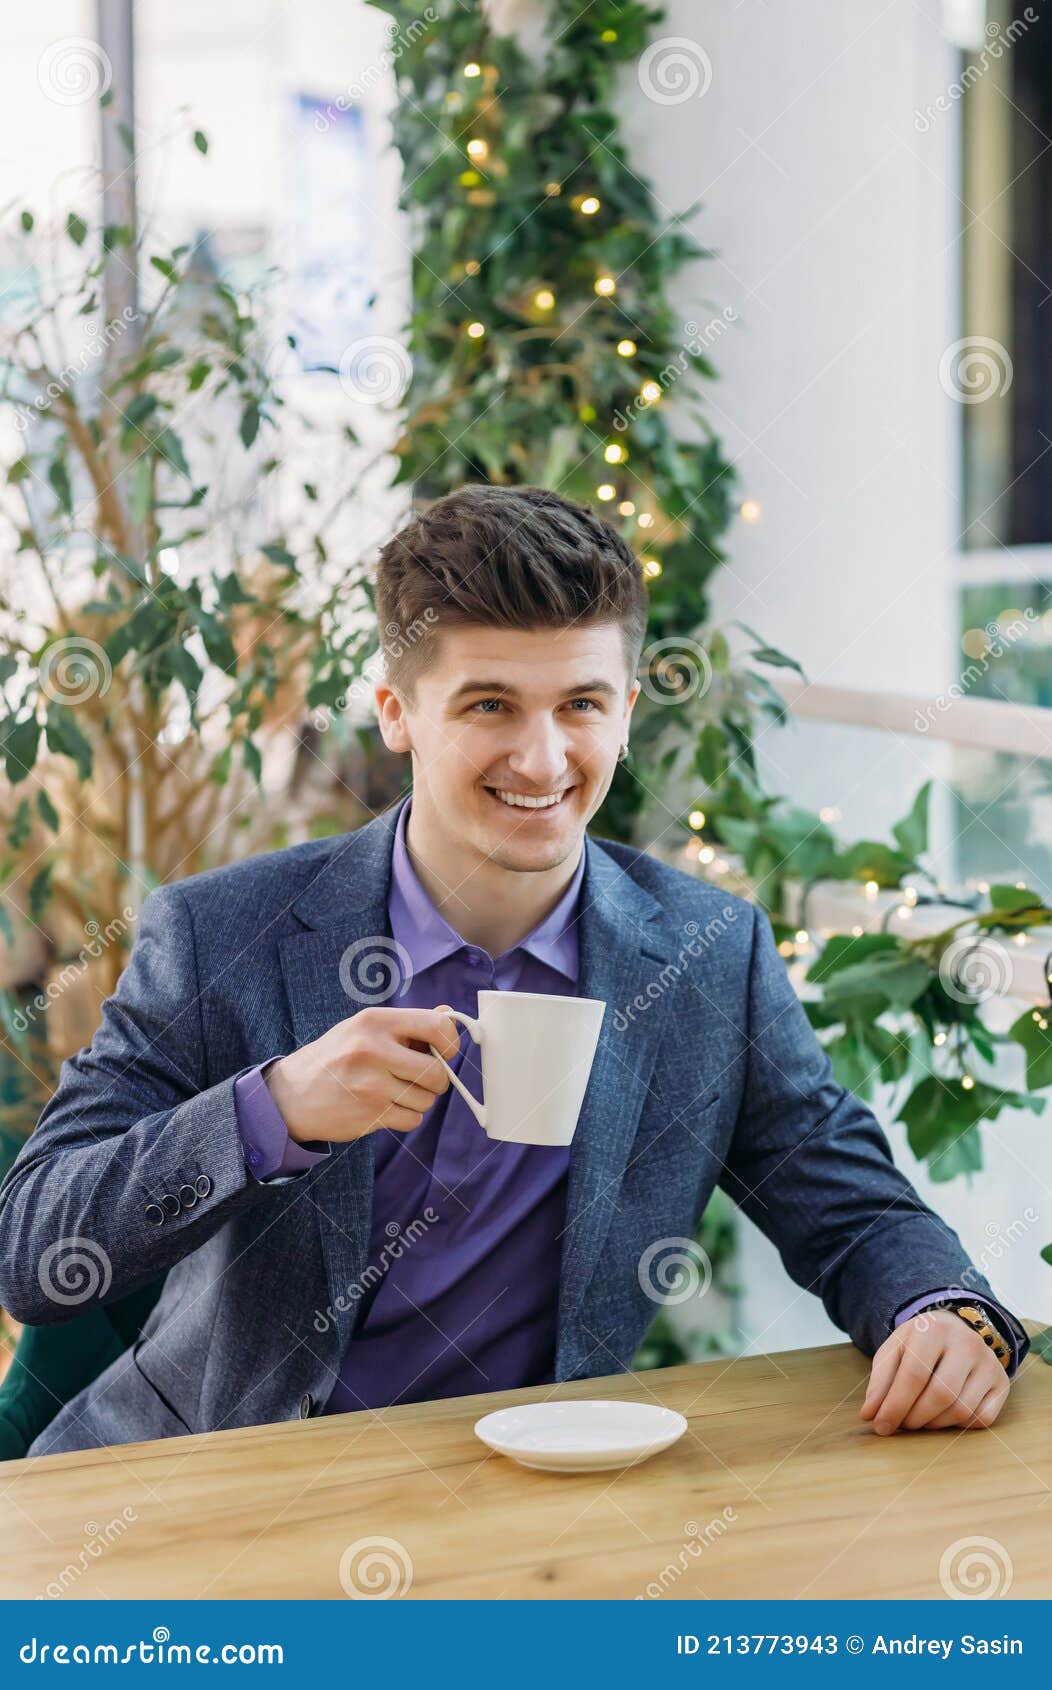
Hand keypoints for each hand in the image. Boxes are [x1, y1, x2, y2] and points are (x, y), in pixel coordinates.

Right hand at [264, 1003, 460, 1145]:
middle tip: (422, 1077)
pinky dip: (406, 1116)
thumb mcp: (364, 1029)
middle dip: (438, 1079)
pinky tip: (385, 1106)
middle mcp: (373, 1050)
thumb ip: (407, 1023)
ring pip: (427, 1099)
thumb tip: (447, 1014)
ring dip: (419, 1099)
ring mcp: (371, 1085)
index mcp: (374, 1021)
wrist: (291, 1096)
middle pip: (437, 1071)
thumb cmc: (335, 1057)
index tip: (444, 1051)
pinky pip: (413, 1119)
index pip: (436, 1026)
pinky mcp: (370, 1114)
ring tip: (395, 1091)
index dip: (450, 1042)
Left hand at [858, 1309, 1009, 1434]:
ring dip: (933, 1424)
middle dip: (914, 1418)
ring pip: (961, 1409)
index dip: (895, 1405)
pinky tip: (944, 1415)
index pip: (914, 1375)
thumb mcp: (894, 1351)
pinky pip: (981, 1418)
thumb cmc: (919, 1345)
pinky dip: (958, 1426)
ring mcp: (989, 1363)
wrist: (954, 1330)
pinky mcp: (1002, 1383)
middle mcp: (967, 1342)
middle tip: (901, 1424)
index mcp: (934, 1328)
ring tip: (919, 1419)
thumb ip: (880, 1381)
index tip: (881, 1426)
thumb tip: (870, 1415)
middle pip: (940, 1394)